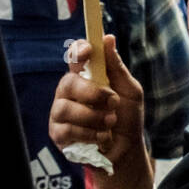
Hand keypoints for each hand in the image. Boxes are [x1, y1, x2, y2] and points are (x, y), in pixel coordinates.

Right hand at [50, 34, 152, 188]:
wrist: (127, 150)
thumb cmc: (127, 117)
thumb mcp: (129, 90)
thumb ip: (117, 67)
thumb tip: (108, 39)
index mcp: (86, 77)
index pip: (75, 57)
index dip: (78, 51)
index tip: (88, 51)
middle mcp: (68, 92)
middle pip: (68, 82)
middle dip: (93, 93)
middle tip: (113, 102)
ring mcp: (60, 113)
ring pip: (67, 109)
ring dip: (95, 117)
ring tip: (110, 123)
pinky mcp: (58, 134)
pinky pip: (68, 130)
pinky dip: (91, 134)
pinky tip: (103, 137)